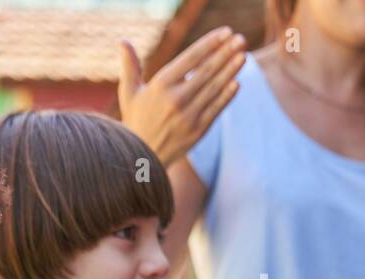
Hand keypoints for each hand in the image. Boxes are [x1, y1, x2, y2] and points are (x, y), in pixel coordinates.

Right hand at [118, 26, 245, 167]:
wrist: (140, 159)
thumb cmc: (135, 121)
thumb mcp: (129, 94)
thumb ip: (129, 66)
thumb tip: (122, 40)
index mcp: (160, 86)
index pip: (190, 58)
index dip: (210, 43)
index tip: (225, 32)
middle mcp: (175, 100)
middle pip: (206, 71)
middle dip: (226, 53)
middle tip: (241, 40)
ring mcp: (188, 116)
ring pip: (214, 88)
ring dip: (231, 70)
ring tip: (242, 56)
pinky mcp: (197, 131)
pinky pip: (216, 109)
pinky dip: (227, 96)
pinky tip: (236, 83)